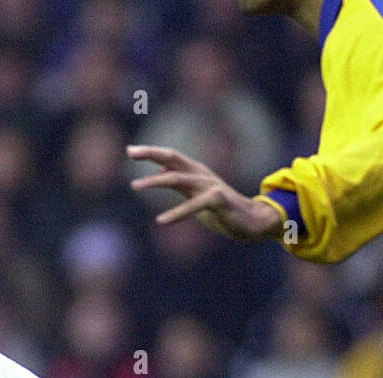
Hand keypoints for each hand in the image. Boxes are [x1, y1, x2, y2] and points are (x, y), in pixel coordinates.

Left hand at [127, 144, 283, 240]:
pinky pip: (193, 205)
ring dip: (154, 181)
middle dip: (150, 153)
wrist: (253, 221)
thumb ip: (180, 184)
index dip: (150, 152)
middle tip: (129, 152)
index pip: (170, 157)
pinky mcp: (218, 200)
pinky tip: (161, 222)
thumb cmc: (223, 209)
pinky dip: (176, 213)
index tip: (130, 150)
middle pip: (172, 158)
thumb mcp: (196, 194)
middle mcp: (201, 174)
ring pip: (177, 179)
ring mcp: (210, 185)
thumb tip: (161, 170)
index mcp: (196, 172)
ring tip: (135, 185)